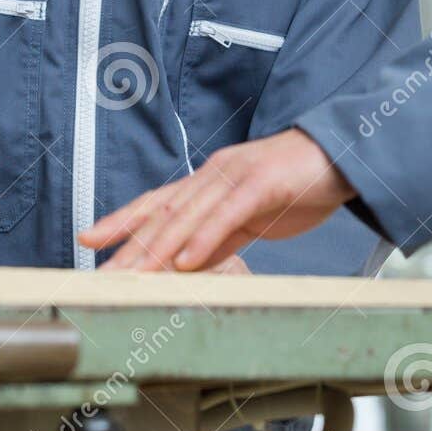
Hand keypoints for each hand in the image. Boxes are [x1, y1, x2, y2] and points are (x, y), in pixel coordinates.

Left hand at [80, 128, 355, 270]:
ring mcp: (236, 176)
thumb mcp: (249, 218)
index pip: (155, 202)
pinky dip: (205, 238)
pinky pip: (227, 213)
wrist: (343, 154)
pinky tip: (186, 260)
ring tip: (131, 275)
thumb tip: (185, 269)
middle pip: (163, 213)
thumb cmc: (297, 185)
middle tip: (102, 275)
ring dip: (157, 248)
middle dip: (128, 246)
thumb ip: (218, 240)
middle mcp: (214, 175)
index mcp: (208, 182)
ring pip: (188, 214)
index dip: (120, 220)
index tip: (88, 241)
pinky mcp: (263, 184)